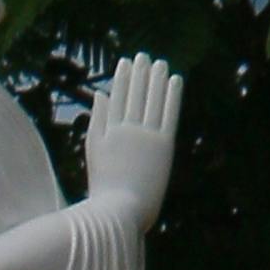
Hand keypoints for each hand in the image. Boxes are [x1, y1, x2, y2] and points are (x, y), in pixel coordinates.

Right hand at [86, 51, 182, 228]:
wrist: (119, 213)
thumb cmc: (104, 189)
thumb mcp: (94, 152)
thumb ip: (98, 122)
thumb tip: (101, 94)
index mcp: (110, 133)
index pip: (117, 97)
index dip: (122, 78)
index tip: (125, 62)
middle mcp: (128, 130)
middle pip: (136, 95)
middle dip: (139, 73)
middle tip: (143, 56)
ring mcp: (147, 137)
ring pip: (153, 100)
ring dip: (157, 79)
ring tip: (160, 64)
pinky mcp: (164, 146)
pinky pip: (170, 114)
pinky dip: (173, 95)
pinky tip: (175, 80)